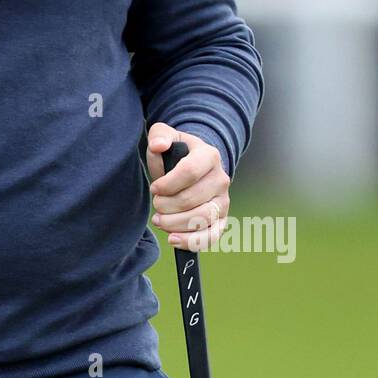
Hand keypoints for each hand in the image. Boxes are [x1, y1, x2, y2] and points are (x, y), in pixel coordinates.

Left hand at [146, 122, 229, 250]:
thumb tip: (158, 145)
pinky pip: (211, 236)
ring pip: (201, 219)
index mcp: (209, 156)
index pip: (190, 172)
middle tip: (156, 203)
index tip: (154, 188)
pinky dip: (192, 242)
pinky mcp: (221, 220)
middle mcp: (221, 179)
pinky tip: (173, 239)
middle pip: (192, 199)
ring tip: (159, 220)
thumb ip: (159, 136)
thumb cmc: (175, 153)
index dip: (167, 184)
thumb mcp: (165, 137)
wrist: (193, 167)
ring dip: (174, 223)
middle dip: (166, 205)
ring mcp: (223, 201)